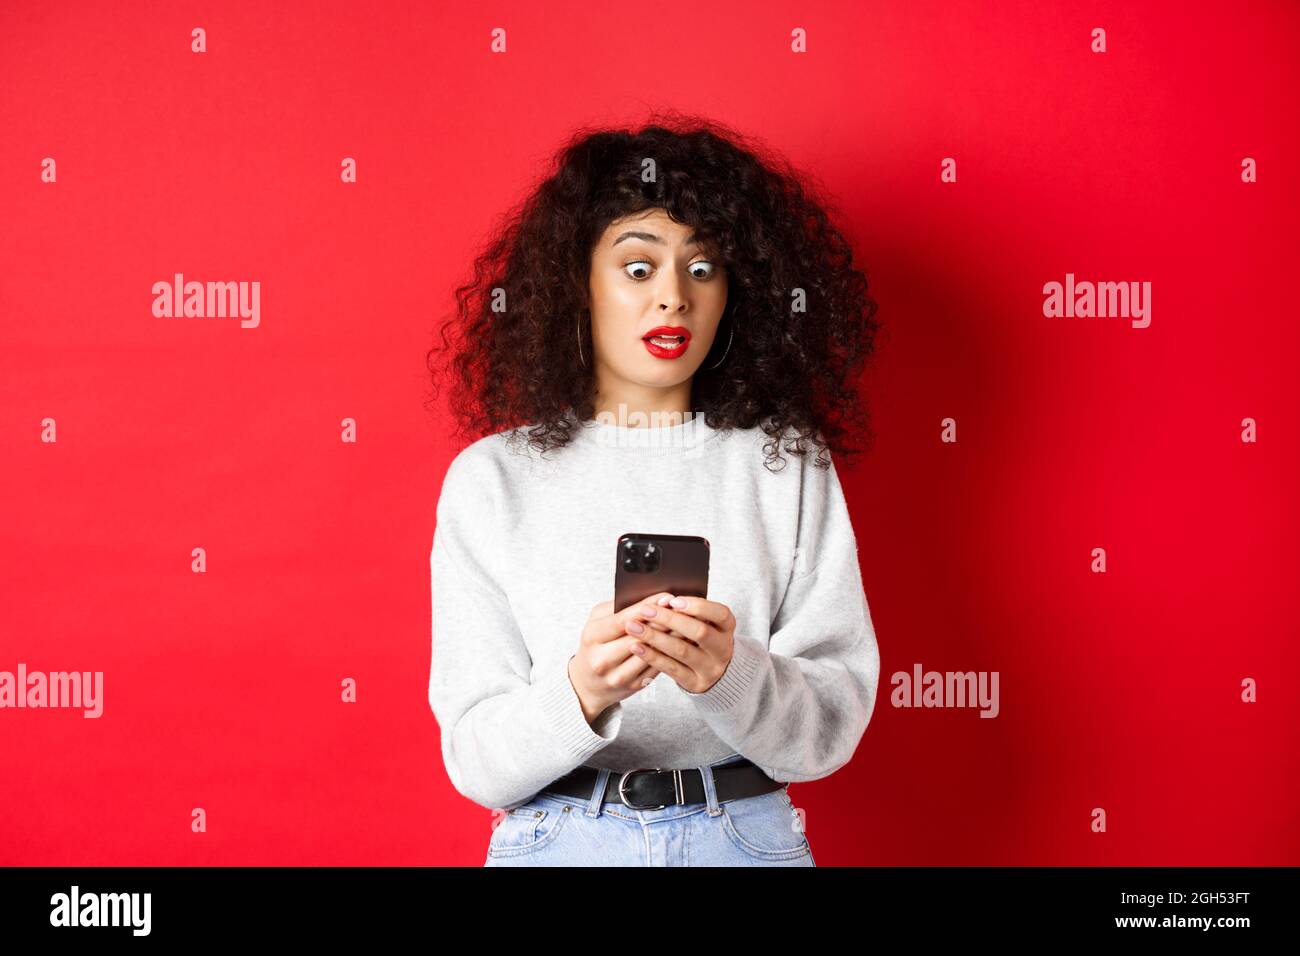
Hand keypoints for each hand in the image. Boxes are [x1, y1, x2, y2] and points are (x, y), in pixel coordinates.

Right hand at [568, 593, 672, 723]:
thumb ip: (618, 608)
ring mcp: (619, 675)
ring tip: (686, 624)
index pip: (622, 620)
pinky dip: (671, 653)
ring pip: (652, 653)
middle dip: (663, 621)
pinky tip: (681, 642)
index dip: (646, 608)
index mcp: (592, 637)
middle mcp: (603, 659)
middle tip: (682, 609)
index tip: (665, 598)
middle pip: (639, 637)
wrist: (587, 684)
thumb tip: (651, 599)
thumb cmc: (595, 645)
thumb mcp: (597, 622)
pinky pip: (657, 667)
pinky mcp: (634, 686)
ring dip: (671, 638)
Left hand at [622, 594, 735, 694]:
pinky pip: (672, 669)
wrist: (714, 673)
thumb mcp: (705, 623)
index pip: (720, 614)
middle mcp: (723, 648)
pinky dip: (652, 656)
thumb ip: (689, 612)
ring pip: (682, 651)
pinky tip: (637, 647)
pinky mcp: (695, 682)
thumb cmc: (702, 639)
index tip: (673, 600)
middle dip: (670, 619)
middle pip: (700, 632)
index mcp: (727, 628)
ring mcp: (710, 668)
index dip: (698, 606)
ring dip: (655, 637)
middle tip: (646, 611)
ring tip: (634, 627)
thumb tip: (661, 601)